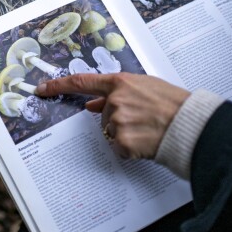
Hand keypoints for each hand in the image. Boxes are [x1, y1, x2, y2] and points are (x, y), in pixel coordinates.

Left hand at [36, 73, 189, 158]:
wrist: (190, 125)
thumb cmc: (173, 103)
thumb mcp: (146, 87)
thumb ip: (118, 92)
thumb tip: (91, 105)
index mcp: (120, 83)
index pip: (82, 83)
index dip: (59, 85)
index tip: (42, 88)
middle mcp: (114, 101)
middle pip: (102, 114)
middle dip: (117, 119)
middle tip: (143, 119)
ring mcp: (116, 122)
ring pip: (111, 132)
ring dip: (125, 134)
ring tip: (148, 130)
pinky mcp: (121, 142)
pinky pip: (119, 147)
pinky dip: (131, 148)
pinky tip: (147, 141)